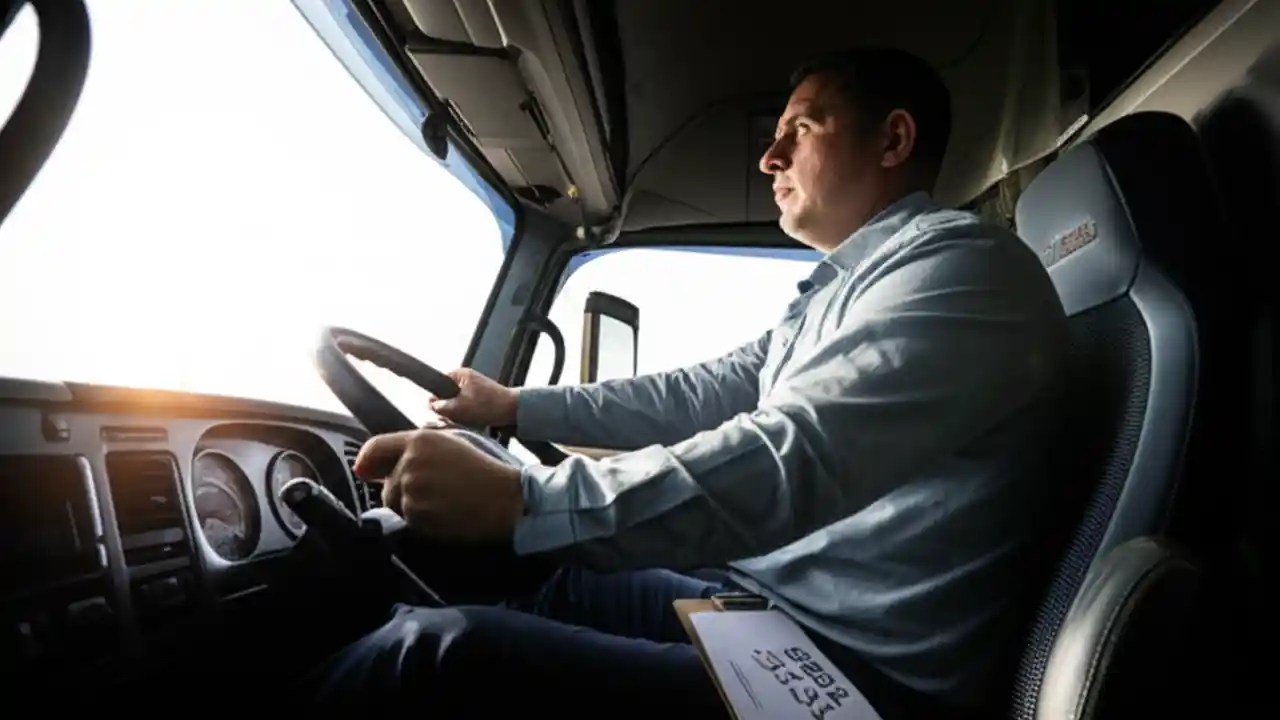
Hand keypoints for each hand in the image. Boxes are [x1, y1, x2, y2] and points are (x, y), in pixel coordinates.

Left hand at [353, 429, 522, 541]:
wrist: (505, 498)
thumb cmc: (485, 469)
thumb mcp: (453, 442)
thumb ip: (419, 447)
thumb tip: (390, 461)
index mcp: (419, 440)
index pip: (375, 447)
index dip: (366, 460)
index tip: (364, 470)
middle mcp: (410, 464)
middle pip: (387, 482)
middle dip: (401, 488)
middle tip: (432, 491)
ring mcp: (411, 491)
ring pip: (395, 502)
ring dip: (410, 504)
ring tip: (441, 501)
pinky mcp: (417, 516)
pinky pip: (407, 519)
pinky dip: (420, 519)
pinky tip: (444, 512)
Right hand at [429, 368, 517, 427]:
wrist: (514, 411)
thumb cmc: (489, 405)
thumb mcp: (459, 407)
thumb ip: (440, 406)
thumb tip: (431, 405)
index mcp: (459, 374)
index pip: (437, 386)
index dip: (436, 400)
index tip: (439, 412)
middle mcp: (465, 380)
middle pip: (446, 397)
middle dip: (447, 410)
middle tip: (452, 420)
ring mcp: (472, 390)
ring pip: (455, 405)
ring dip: (456, 416)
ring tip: (463, 422)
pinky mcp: (479, 401)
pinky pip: (465, 410)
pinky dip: (465, 417)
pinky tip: (470, 423)